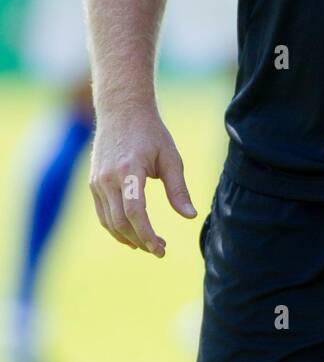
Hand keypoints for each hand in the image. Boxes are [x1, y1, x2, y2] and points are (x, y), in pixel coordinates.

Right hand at [89, 110, 195, 256]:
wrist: (121, 111)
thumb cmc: (151, 133)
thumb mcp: (170, 157)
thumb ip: (178, 189)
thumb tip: (190, 216)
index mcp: (129, 169)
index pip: (135, 211)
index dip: (146, 234)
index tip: (161, 248)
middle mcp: (108, 178)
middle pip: (120, 222)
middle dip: (140, 241)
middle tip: (160, 250)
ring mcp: (97, 181)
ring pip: (109, 222)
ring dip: (128, 238)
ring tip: (148, 246)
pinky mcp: (93, 183)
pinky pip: (103, 214)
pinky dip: (116, 228)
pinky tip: (132, 235)